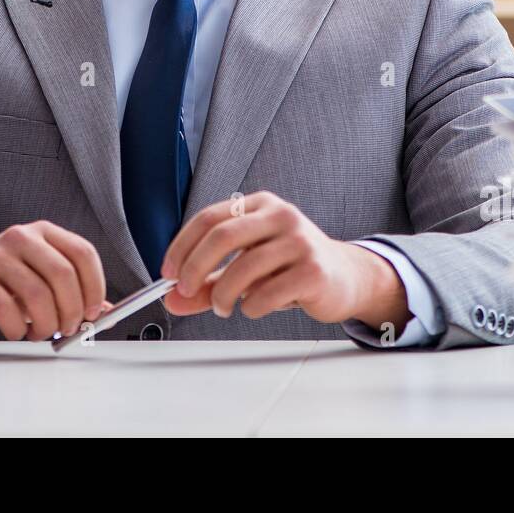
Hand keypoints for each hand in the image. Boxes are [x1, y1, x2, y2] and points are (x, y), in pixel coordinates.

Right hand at [0, 221, 112, 340]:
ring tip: (42, 333)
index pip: (83, 253)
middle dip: (72, 310)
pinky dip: (18, 329)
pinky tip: (18, 331)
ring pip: (37, 294)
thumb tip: (106, 314)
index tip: (95, 312)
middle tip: (69, 329)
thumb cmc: (6, 280)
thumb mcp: (41, 276)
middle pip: (63, 274)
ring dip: (46, 324)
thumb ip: (73, 291)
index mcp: (45, 232)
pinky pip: (6, 309)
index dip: (95, 285)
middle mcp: (22, 237)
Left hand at [159, 191, 408, 328]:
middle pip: (222, 235)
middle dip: (195, 268)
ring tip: (224, 307)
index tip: (169, 272)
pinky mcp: (313, 270)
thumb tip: (173, 298)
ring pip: (243, 268)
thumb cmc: (291, 267)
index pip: (210, 217)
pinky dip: (251, 307)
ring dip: (223, 296)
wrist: (344, 277)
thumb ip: (209, 283)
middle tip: (186, 290)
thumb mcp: (247, 268)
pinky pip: (267, 293)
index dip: (182, 245)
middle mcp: (281, 215)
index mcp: (260, 205)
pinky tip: (255, 307)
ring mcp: (299, 241)